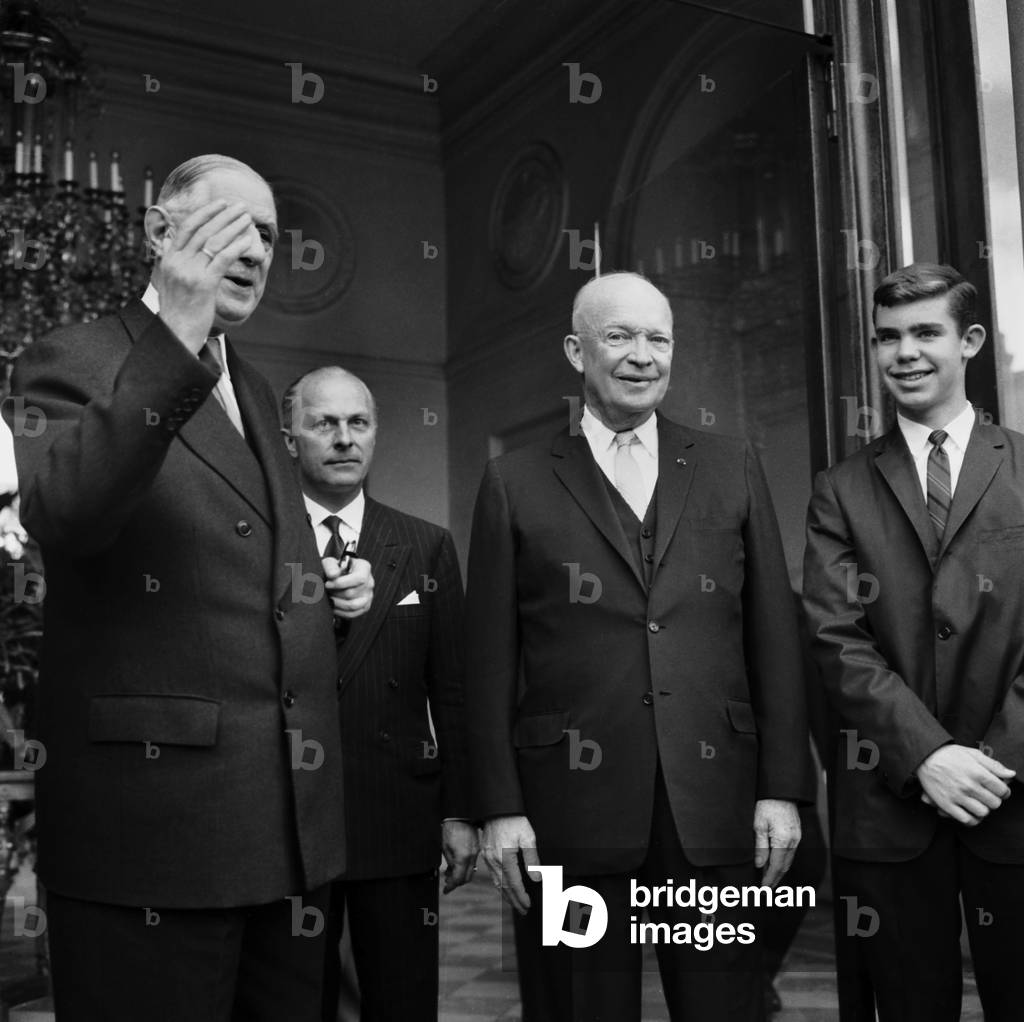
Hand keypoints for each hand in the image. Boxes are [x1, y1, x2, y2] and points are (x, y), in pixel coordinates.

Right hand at [147, 198, 256, 352]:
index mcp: (168, 258)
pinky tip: (247, 240)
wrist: (176, 333)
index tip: (220, 204)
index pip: (187, 227)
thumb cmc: (178, 309)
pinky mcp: (204, 284)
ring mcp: (190, 272)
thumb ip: (171, 260)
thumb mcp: (168, 280)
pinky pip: (222, 259)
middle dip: (223, 215)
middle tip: (240, 206)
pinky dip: (236, 246)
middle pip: (203, 230)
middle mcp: (177, 261)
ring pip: (214, 241)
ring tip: (247, 219)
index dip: (205, 212)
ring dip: (233, 227)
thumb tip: (169, 242)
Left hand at [324, 556, 372, 618]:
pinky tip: (333, 606)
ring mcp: (368, 596)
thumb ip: (330, 566)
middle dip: (335, 593)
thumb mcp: (332, 562)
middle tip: (325, 591)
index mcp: (364, 568)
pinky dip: (340, 612)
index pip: (359, 579)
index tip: (327, 584)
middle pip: (352, 593)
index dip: (341, 583)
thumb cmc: (337, 567)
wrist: (342, 574)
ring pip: (353, 606)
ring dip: (337, 603)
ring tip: (329, 598)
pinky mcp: (364, 606)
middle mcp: (369, 582)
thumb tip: (333, 575)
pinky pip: (353, 614)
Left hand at [441, 821, 479, 893]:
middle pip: (467, 878)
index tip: (446, 890)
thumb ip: (450, 862)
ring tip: (450, 874)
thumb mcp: (445, 848)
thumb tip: (451, 873)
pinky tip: (457, 865)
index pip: (458, 879)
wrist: (460, 815)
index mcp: (463, 857)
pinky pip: (472, 863)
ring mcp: (476, 852)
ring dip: (461, 875)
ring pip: (471, 871)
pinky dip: (465, 867)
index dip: (451, 886)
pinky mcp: (477, 848)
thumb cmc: (450, 829)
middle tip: (447, 883)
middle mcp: (472, 856)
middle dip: (457, 883)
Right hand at [480, 815, 538, 914]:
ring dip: (506, 895)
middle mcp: (493, 860)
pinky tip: (503, 887)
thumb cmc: (514, 820)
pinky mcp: (485, 853)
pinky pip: (492, 874)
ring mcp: (487, 857)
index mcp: (505, 857)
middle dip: (514, 900)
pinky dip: (499, 885)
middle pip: (504, 887)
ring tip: (514, 904)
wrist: (496, 807)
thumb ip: (532, 858)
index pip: (514, 883)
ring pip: (496, 882)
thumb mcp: (528, 837)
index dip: (521, 896)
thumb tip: (536, 878)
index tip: (528, 905)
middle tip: (523, 911)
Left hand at [753, 799, 800, 887]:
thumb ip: (760, 847)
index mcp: (782, 840)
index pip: (775, 866)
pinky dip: (784, 862)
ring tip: (771, 880)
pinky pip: (791, 853)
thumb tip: (759, 865)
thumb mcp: (758, 825)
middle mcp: (792, 842)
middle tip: (767, 888)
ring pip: (789, 861)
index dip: (769, 878)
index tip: (763, 887)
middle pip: (784, 866)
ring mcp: (797, 838)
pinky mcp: (797, 834)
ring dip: (780, 872)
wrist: (781, 791)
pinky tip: (777, 864)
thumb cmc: (767, 805)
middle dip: (775, 878)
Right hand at [916, 745, 1013, 825]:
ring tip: (978, 803)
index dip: (1003, 790)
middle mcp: (968, 785)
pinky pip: (966, 820)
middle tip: (987, 795)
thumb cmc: (950, 755)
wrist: (924, 757)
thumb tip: (1011, 775)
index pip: (1002, 790)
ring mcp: (957, 796)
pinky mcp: (946, 804)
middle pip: (994, 803)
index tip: (998, 789)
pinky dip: (972, 819)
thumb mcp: (972, 753)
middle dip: (994, 799)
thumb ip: (993, 764)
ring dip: (983, 809)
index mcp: (977, 772)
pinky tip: (970, 811)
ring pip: (983, 813)